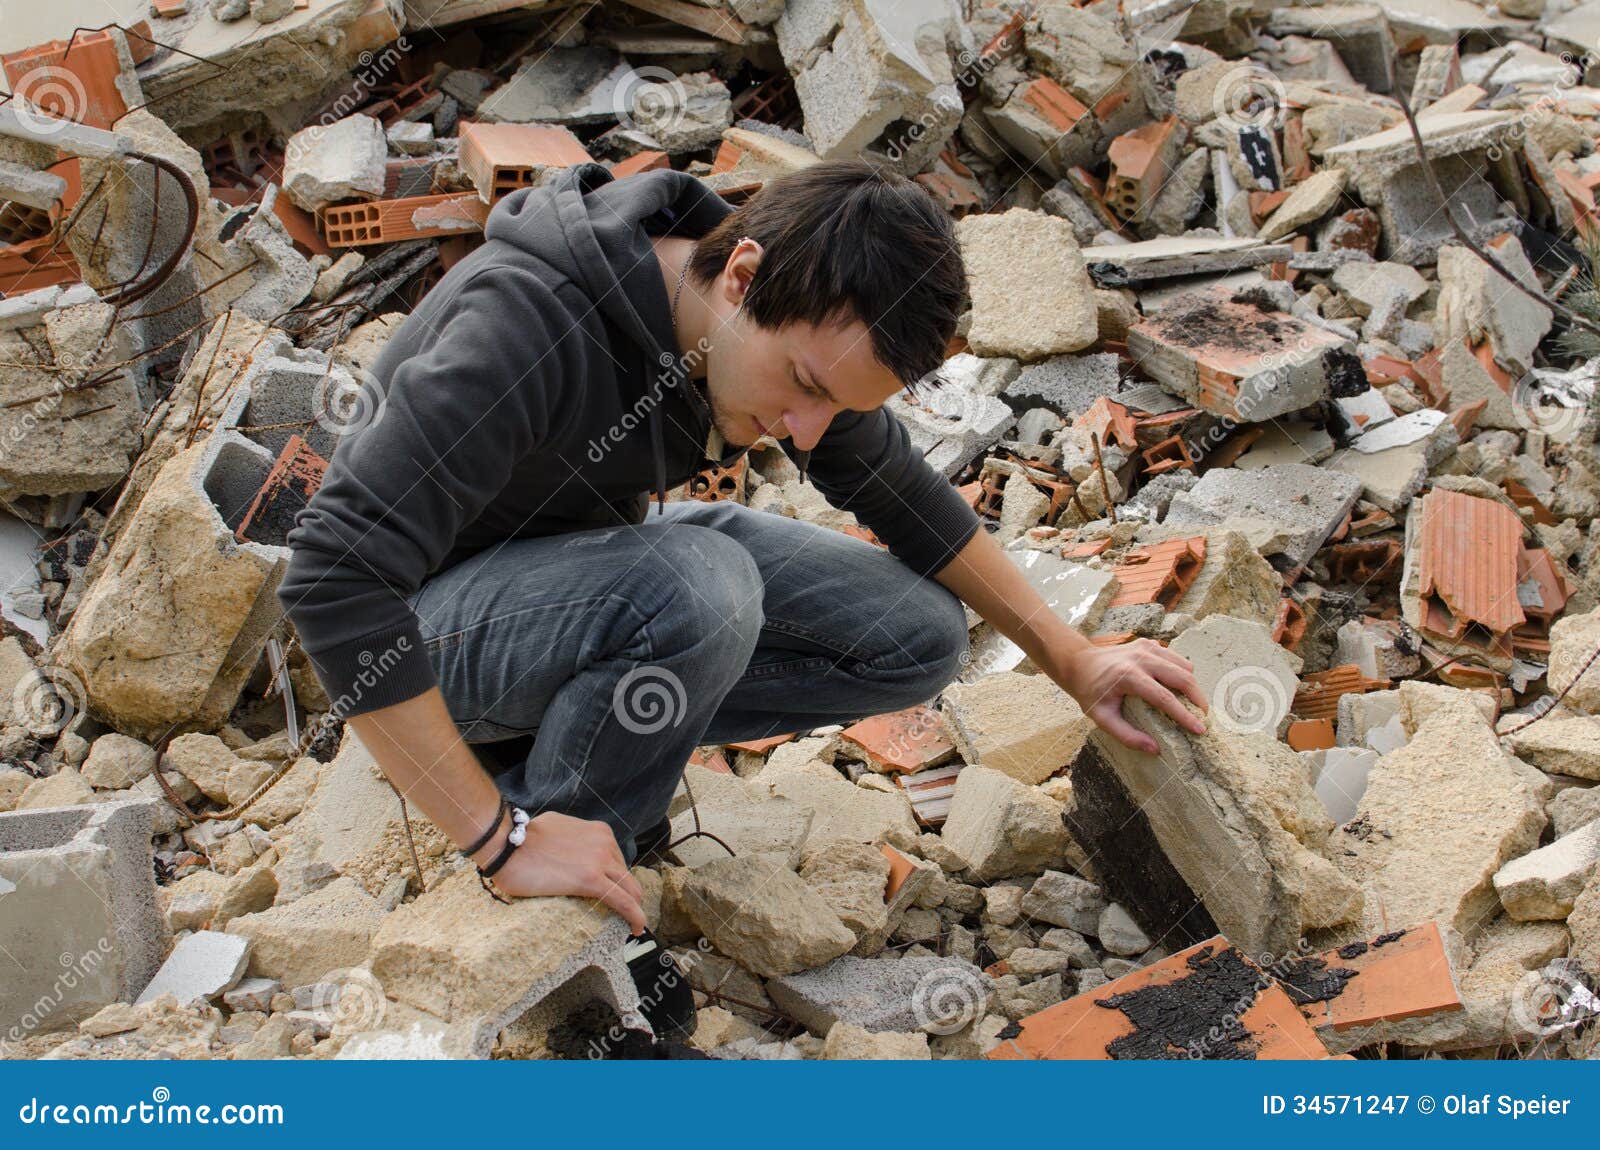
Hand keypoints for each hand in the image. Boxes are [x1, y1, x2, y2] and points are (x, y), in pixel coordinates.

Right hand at [474, 811, 647, 934]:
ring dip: (633, 907)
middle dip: (628, 895)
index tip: (614, 893)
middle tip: (623, 915)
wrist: (506, 844)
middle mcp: (604, 843)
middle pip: (626, 876)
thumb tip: (571, 853)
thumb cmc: (523, 839)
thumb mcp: (559, 828)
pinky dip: (634, 917)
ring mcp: (600, 860)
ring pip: (630, 889)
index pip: (617, 861)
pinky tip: (636, 929)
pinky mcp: (591, 880)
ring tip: (629, 924)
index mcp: (598, 832)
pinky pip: (623, 901)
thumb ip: (574, 840)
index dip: (617, 880)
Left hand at [1059, 638, 1207, 753]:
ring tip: (1192, 705)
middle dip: (1198, 699)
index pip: (1164, 697)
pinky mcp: (1150, 644)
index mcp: (1128, 676)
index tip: (1200, 729)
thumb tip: (1155, 749)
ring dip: (1193, 686)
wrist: (1080, 663)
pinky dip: (1183, 674)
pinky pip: (1177, 658)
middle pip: (1182, 677)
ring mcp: (1147, 647)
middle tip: (1203, 718)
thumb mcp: (1102, 718)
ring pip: (1185, 666)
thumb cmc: (1090, 692)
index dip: (1184, 715)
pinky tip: (1177, 688)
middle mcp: (1140, 658)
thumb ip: (1127, 736)